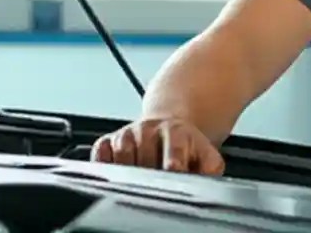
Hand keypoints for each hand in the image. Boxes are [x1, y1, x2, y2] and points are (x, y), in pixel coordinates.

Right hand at [90, 117, 224, 174]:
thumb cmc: (187, 147)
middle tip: (156, 186)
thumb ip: (210, 169)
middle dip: (151, 177)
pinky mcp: (107, 141)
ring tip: (140, 181)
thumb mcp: (207, 156)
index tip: (172, 172)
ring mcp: (126, 135)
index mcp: (176, 132)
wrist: (168, 125)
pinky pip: (99, 157)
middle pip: (144, 161)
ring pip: (121, 161)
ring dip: (128, 176)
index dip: (172, 164)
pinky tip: (118, 174)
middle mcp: (149, 130)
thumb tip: (207, 181)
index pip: (173, 151)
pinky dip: (105, 168)